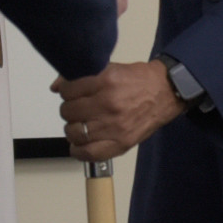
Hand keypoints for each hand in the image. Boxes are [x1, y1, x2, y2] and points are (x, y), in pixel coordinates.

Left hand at [56, 60, 183, 159]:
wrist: (166, 92)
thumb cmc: (139, 80)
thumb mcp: (111, 68)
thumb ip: (83, 77)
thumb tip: (56, 86)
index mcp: (106, 81)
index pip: (68, 91)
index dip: (65, 92)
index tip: (70, 94)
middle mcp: (109, 104)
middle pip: (69, 112)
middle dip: (69, 109)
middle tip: (77, 109)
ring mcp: (115, 126)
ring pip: (75, 132)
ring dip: (72, 128)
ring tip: (80, 124)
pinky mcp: (121, 143)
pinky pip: (89, 153)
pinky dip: (78, 151)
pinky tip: (79, 144)